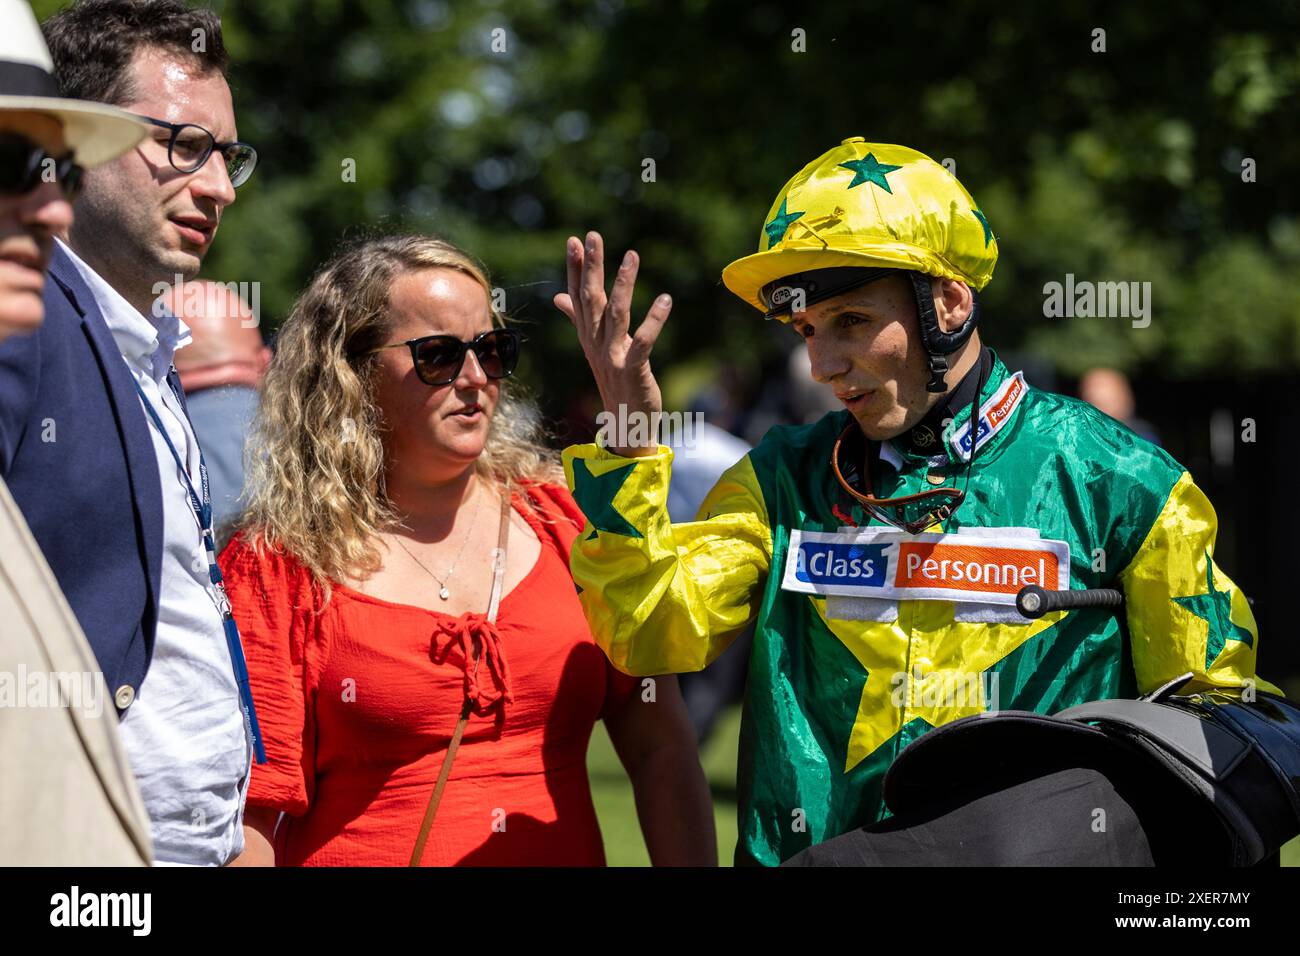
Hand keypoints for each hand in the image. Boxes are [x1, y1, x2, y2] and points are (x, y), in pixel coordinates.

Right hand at [553, 231, 672, 456]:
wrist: (625, 423)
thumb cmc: (614, 381)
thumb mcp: (595, 347)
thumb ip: (578, 319)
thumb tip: (558, 297)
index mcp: (587, 336)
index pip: (577, 296)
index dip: (575, 269)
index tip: (574, 240)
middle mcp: (596, 344)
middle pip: (591, 300)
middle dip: (591, 267)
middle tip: (591, 236)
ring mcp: (612, 357)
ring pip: (615, 315)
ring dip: (623, 285)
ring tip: (632, 256)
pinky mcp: (633, 371)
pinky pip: (643, 343)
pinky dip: (654, 321)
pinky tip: (665, 299)